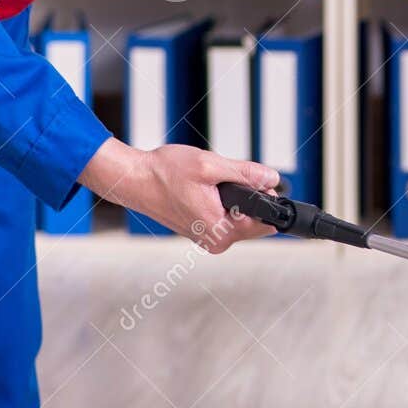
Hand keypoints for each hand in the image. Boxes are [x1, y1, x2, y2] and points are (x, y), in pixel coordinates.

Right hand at [80, 139, 280, 250]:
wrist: (135, 179)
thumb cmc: (165, 173)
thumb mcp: (210, 166)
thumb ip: (245, 173)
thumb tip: (272, 179)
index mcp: (221, 231)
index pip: (264, 222)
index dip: (267, 198)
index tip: (262, 182)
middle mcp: (215, 241)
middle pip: (253, 220)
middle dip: (248, 195)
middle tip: (226, 176)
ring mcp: (207, 238)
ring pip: (239, 217)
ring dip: (233, 197)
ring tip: (210, 182)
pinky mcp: (201, 232)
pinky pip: (225, 217)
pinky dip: (222, 201)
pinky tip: (204, 188)